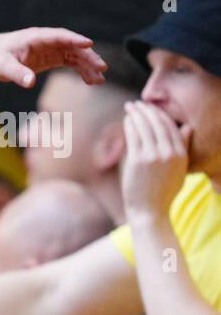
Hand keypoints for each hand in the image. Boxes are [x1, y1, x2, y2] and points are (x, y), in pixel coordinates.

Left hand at [0, 28, 105, 88]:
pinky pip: (70, 62)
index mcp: (36, 37)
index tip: (89, 44)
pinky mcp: (51, 57)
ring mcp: (51, 49)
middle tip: (102, 68)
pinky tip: (90, 80)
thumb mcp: (2, 67)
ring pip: (75, 55)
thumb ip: (16, 73)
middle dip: (87, 56)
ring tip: (99, 80)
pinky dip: (81, 70)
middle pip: (72, 46)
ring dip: (87, 66)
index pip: (59, 36)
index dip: (74, 39)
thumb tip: (29, 83)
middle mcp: (47, 41)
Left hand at [121, 100, 191, 219]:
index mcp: (181, 154)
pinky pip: (134, 136)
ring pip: (145, 127)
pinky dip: (131, 125)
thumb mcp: (180, 169)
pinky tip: (127, 119)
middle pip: (159, 123)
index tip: (152, 108)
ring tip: (130, 107)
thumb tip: (188, 127)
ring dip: (137, 114)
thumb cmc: (163, 191)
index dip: (161, 115)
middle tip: (138, 103)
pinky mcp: (138, 160)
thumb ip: (183, 147)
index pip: (172, 127)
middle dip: (148, 110)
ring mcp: (153, 156)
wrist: (149, 211)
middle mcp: (169, 153)